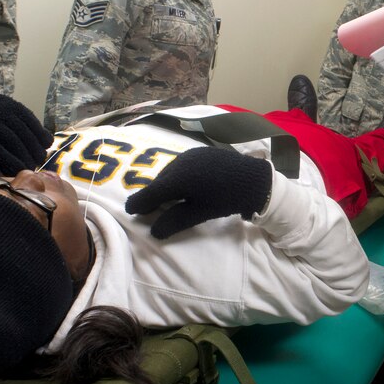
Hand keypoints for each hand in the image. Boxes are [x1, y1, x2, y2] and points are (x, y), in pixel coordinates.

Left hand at [0, 86, 52, 174]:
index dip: (12, 166)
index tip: (21, 176)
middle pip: (15, 143)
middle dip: (27, 158)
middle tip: (33, 170)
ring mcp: (4, 110)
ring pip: (25, 131)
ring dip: (36, 147)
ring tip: (40, 159)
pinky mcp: (14, 104)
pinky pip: (31, 119)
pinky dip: (40, 132)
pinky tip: (46, 143)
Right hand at [125, 146, 272, 239]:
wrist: (254, 180)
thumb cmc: (226, 199)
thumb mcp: (199, 213)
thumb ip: (175, 221)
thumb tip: (154, 232)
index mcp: (177, 178)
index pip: (151, 192)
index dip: (139, 202)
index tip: (130, 210)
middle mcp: (180, 162)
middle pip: (159, 181)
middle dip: (152, 195)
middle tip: (145, 207)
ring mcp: (191, 154)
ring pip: (169, 172)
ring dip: (164, 185)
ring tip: (164, 198)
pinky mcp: (201, 151)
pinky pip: (180, 165)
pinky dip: (176, 176)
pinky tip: (182, 185)